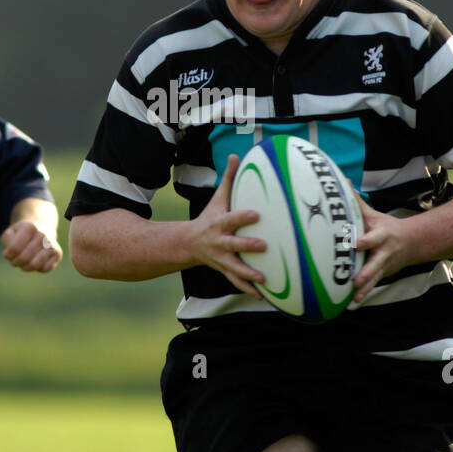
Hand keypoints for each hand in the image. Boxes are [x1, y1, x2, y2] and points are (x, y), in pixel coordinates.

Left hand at [2, 220, 62, 271]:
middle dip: (16, 262)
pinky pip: (45, 269)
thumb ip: (7, 240)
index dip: (8, 255)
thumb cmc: (21, 235)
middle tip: (15, 260)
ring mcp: (52, 244)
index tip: (7, 253)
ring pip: (35, 265)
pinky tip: (35, 262)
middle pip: (24, 258)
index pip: (14, 248)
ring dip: (25, 267)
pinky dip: (37, 269)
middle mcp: (43, 235)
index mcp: (30, 227)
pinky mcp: (58, 254)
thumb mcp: (10, 234)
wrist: (40, 231)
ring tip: (23, 263)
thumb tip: (12, 251)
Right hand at [187, 154, 265, 298]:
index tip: (257, 215)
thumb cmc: (210, 218)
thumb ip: (228, 179)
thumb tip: (236, 155)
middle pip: (233, 245)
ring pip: (234, 268)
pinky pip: (236, 282)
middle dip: (247, 247)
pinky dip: (248, 289)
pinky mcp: (224, 270)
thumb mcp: (217, 199)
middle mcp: (219, 243)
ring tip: (264, 279)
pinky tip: (263, 296)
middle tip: (264, 246)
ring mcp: (221, 259)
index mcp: (219, 224)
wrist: (188, 244)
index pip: (231, 219)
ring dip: (248, 275)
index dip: (242, 217)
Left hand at [350, 184, 419, 303]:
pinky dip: (363, 294)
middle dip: (366, 272)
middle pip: (376, 264)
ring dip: (365, 289)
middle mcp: (384, 253)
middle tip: (355, 280)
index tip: (355, 244)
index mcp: (382, 236)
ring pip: (375, 278)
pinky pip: (372, 286)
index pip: (373, 238)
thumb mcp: (374, 214)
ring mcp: (385, 266)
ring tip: (354, 298)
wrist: (412, 242)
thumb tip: (343, 182)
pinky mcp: (383, 275)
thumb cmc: (386, 226)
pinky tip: (352, 304)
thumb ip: (357, 202)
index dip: (365, 240)